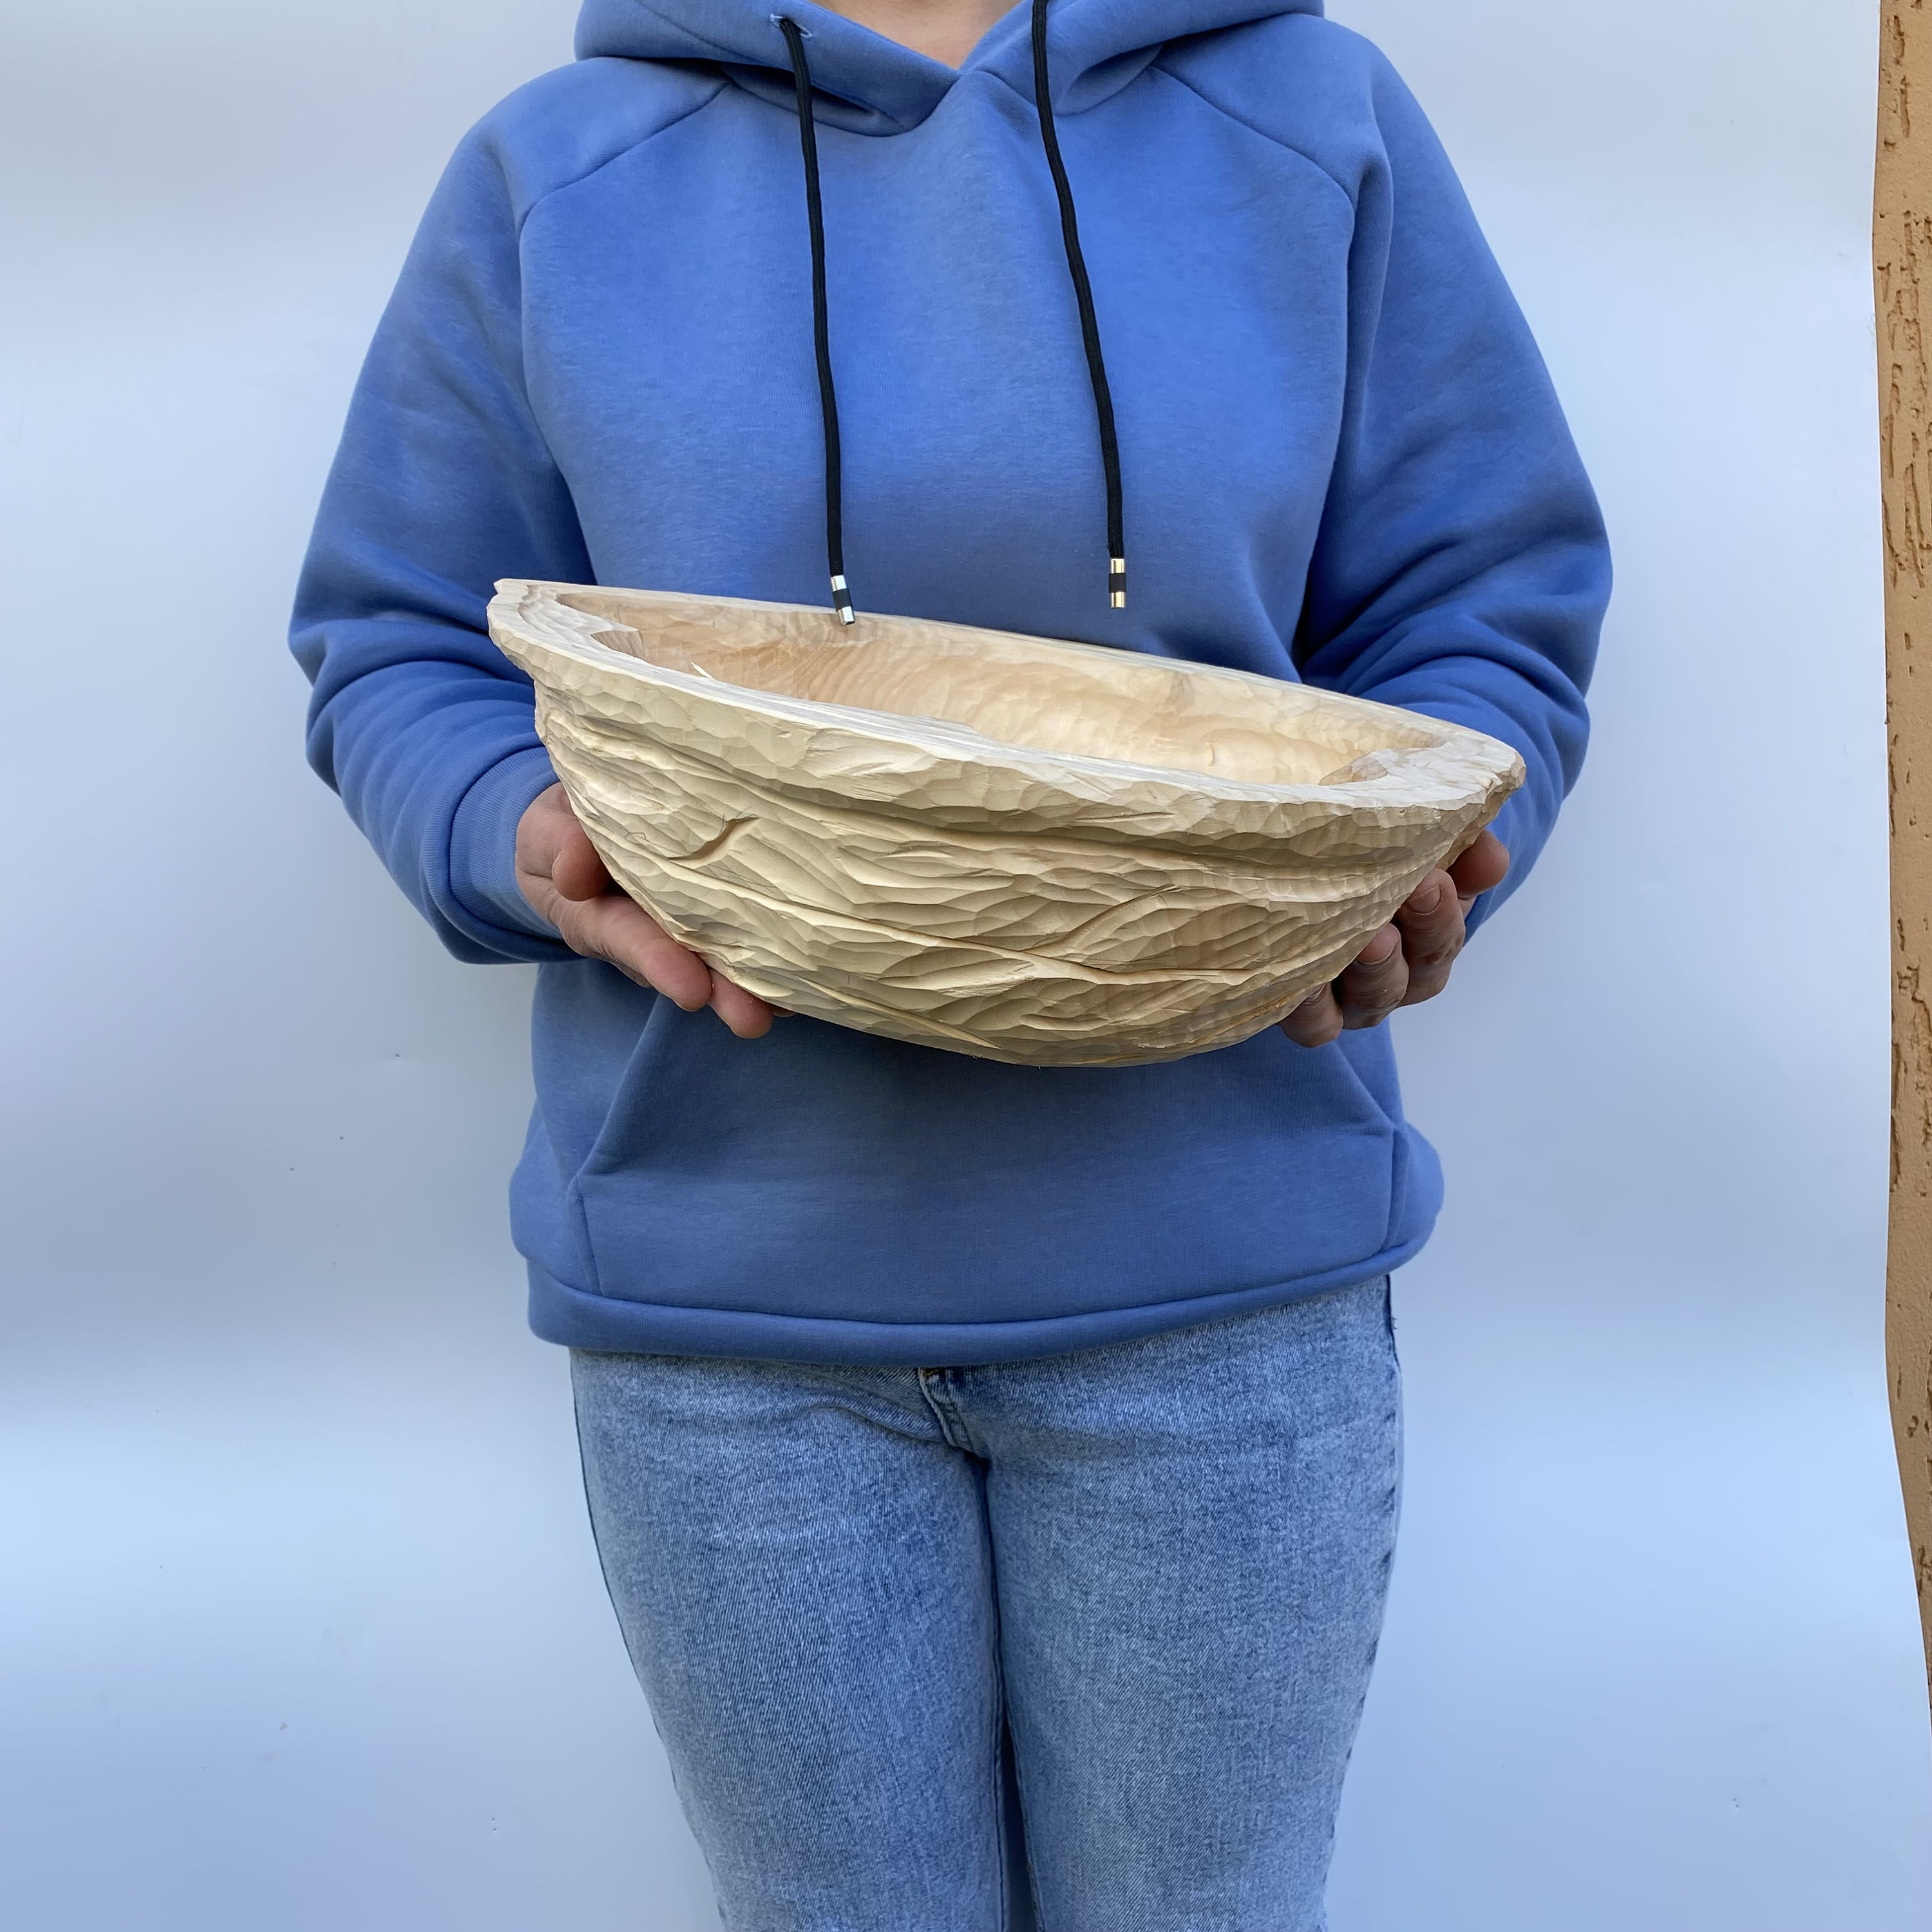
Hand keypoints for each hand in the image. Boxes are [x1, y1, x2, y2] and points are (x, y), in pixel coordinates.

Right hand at [515, 784, 778, 1039]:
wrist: (586, 826)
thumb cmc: (565, 830)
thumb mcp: (547, 830)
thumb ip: (558, 844)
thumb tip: (575, 870)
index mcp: (599, 915)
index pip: (627, 939)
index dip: (657, 961)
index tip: (690, 989)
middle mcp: (649, 932)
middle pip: (686, 965)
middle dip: (720, 991)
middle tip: (751, 1017)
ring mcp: (685, 925)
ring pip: (721, 956)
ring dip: (754, 982)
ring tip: (793, 1004)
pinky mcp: (719, 908)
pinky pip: (746, 930)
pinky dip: (776, 951)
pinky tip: (813, 970)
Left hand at [1281, 829, 1509, 1048]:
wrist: (1276, 869)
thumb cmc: (1347, 853)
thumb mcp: (1398, 834)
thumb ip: (1450, 841)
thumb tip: (1490, 857)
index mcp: (1423, 933)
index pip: (1448, 932)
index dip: (1447, 910)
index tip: (1436, 875)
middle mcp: (1394, 973)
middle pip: (1425, 970)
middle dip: (1426, 928)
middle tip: (1416, 889)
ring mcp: (1351, 999)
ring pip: (1378, 998)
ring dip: (1377, 969)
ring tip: (1369, 937)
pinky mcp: (1305, 1018)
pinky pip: (1318, 1025)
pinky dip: (1315, 1009)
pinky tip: (1306, 981)